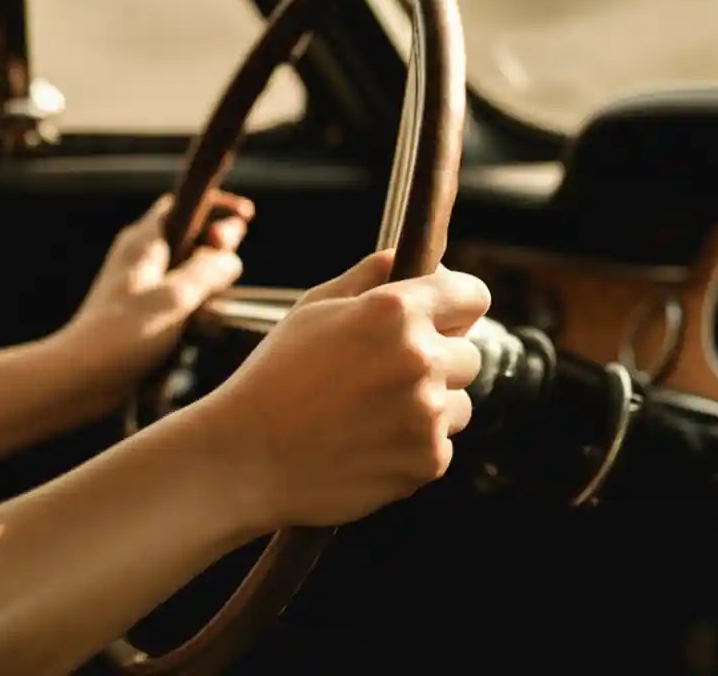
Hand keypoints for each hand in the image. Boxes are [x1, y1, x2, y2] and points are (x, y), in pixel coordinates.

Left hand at [59, 192, 253, 400]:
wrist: (80, 379)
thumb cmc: (122, 336)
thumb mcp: (175, 298)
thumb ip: (208, 271)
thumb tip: (230, 259)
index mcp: (145, 241)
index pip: (186, 203)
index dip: (218, 207)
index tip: (247, 218)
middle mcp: (143, 257)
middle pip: (194, 236)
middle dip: (219, 247)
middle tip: (228, 272)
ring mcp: (144, 286)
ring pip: (191, 270)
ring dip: (211, 282)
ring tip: (212, 307)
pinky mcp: (146, 313)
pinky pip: (184, 298)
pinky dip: (199, 305)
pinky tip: (201, 327)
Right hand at [192, 250, 490, 528]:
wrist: (245, 459)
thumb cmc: (275, 377)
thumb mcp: (314, 309)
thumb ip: (371, 276)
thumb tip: (413, 256)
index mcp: (396, 311)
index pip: (472, 295)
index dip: (458, 305)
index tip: (446, 317)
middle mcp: (421, 358)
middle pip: (469, 354)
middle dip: (439, 361)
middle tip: (388, 376)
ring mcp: (428, 413)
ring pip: (459, 403)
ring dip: (430, 407)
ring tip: (372, 414)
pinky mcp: (428, 460)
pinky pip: (441, 445)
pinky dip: (413, 447)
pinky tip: (369, 444)